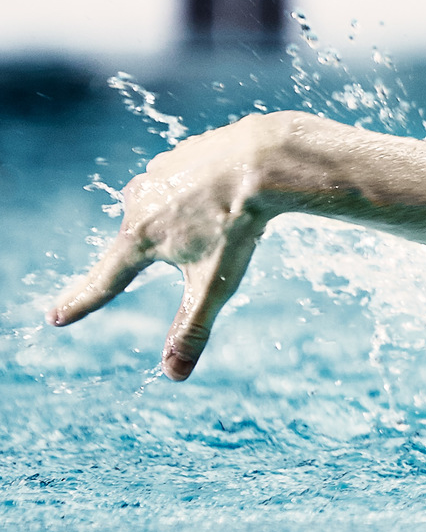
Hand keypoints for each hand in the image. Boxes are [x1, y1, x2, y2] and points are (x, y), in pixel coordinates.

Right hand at [46, 112, 299, 378]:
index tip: (57, 317)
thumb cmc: (238, 226)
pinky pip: (188, 186)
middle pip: (150, 245)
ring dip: (193, 220)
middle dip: (178, 249)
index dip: (83, 302)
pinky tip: (228, 189)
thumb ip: (192, 328)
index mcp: (137, 238)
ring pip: (170, 212)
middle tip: (217, 234)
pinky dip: (204, 195)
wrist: (262, 161)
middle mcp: (135, 203)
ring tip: (226, 212)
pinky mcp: (177, 156)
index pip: (106, 282)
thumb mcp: (215, 284)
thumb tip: (174, 376)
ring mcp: (154, 175)